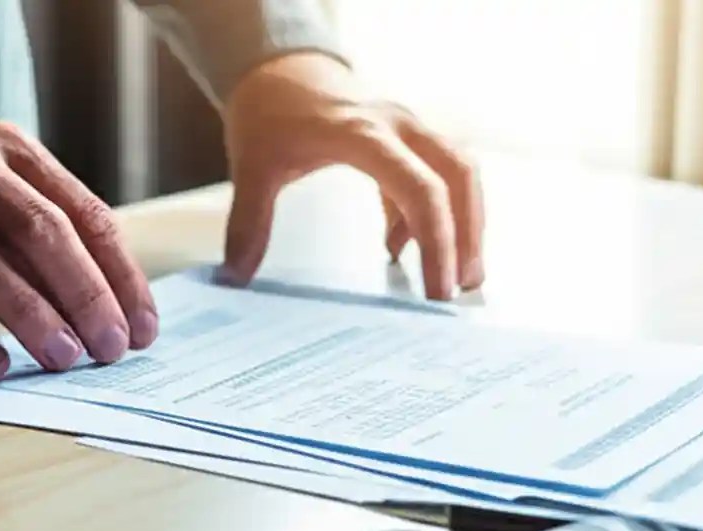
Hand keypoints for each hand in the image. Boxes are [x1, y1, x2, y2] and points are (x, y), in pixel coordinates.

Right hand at [0, 122, 157, 378]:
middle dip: (84, 293)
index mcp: (12, 150)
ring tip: (62, 358)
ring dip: (28, 310)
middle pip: (38, 226)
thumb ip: (53, 254)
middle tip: (109, 349)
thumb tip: (116, 322)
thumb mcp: (3, 217)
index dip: (120, 275)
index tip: (141, 331)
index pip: (84, 212)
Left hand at [222, 52, 484, 299]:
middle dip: (467, 235)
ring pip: (459, 172)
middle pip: (458, 177)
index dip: (436, 242)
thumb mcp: (252, 165)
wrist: (279, 65)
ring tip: (454, 275)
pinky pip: (438, 174)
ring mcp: (408, 129)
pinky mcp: (407, 139)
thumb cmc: (269, 110)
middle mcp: (398, 126)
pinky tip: (399, 248)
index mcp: (364, 134)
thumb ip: (248, 220)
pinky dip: (430, 213)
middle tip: (462, 287)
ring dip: (464, 223)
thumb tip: (236, 276)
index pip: (420, 188)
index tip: (435, 292)